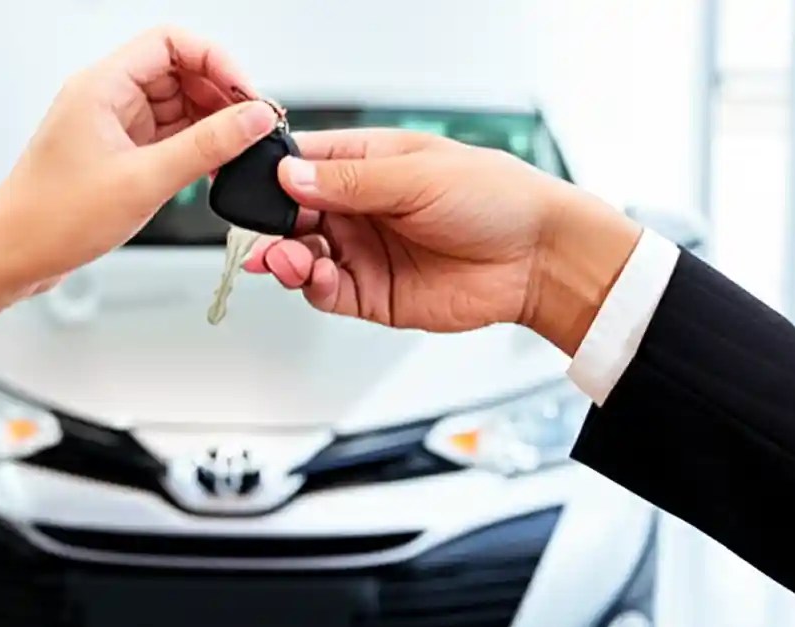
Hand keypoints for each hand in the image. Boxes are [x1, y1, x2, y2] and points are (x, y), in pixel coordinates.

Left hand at [0, 26, 277, 365]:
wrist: (12, 257)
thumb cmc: (53, 218)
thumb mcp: (145, 180)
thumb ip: (207, 146)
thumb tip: (253, 119)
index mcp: (102, 86)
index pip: (171, 43)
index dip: (216, 62)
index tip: (246, 96)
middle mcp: (107, 98)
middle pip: (179, 72)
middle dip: (220, 96)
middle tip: (252, 128)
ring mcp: (113, 127)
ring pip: (177, 106)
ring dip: (210, 126)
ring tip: (236, 154)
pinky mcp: (118, 155)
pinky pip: (167, 137)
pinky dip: (194, 149)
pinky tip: (213, 170)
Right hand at [243, 130, 643, 355]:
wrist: (538, 258)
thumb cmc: (497, 199)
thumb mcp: (417, 175)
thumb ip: (351, 181)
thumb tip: (292, 175)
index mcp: (370, 164)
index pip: (306, 163)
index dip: (276, 173)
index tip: (256, 184)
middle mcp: (363, 208)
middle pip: (295, 213)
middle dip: (273, 222)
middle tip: (264, 230)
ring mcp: (366, 252)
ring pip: (304, 255)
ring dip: (285, 256)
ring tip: (284, 257)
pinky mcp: (375, 294)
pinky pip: (327, 292)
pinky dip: (310, 285)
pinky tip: (310, 276)